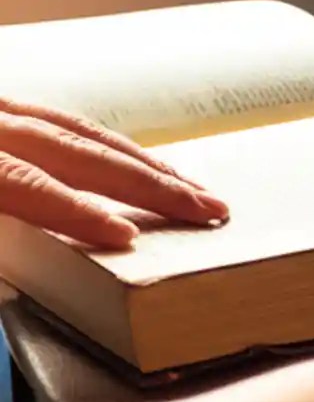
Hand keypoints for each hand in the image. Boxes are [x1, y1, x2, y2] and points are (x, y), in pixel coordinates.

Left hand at [0, 97, 227, 248]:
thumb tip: (11, 283)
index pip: (25, 183)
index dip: (77, 211)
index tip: (127, 236)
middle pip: (75, 149)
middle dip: (147, 182)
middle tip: (206, 208)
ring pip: (76, 129)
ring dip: (139, 161)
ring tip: (187, 187)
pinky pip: (59, 118)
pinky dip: (105, 144)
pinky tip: (128, 160)